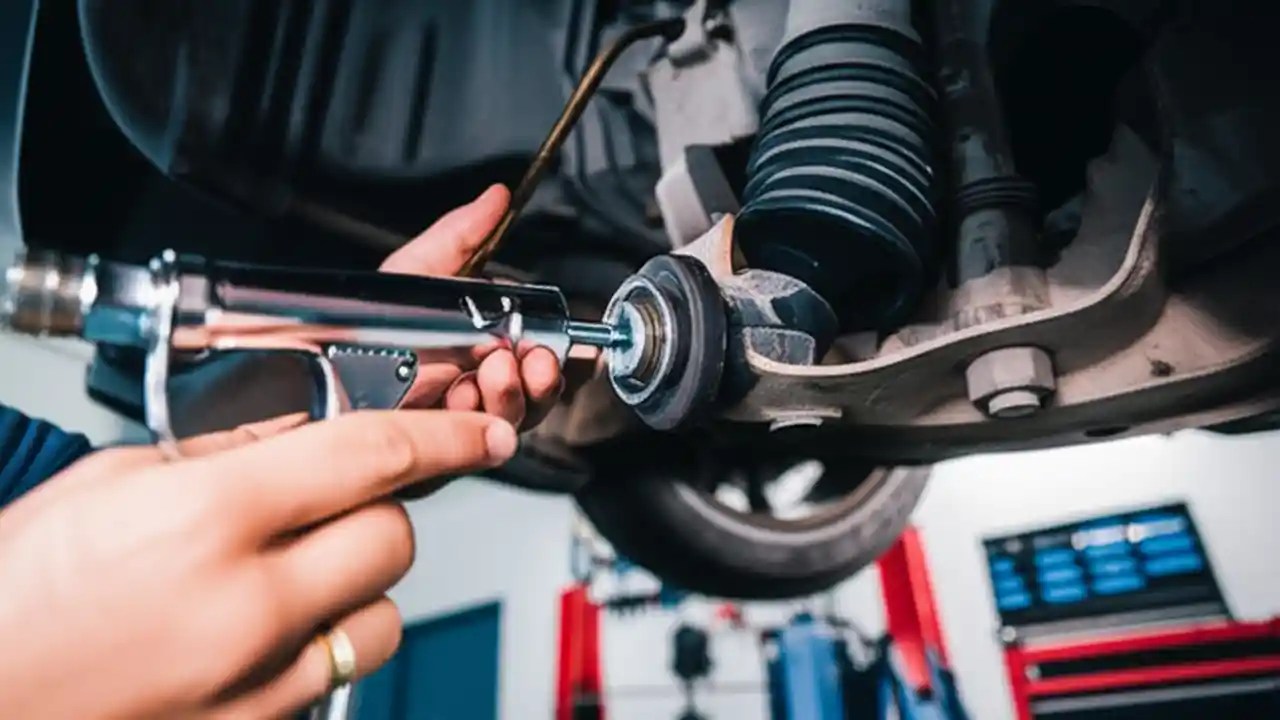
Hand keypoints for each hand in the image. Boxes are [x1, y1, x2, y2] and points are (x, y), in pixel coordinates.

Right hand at [0, 409, 518, 718]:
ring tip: (287, 576)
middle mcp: (246, 609)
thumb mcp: (114, 484)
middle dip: (383, 509)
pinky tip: (259, 631)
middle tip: (333, 502)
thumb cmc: (17, 596)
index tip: (479, 434)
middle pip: (395, 539)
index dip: (444, 438)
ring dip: (357, 586)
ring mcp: (257, 686)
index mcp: (207, 522)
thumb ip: (230, 458)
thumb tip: (311, 434)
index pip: (372, 458)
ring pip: (383, 616)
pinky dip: (320, 645)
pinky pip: (336, 677)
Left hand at [380, 185, 561, 429]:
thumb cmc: (362, 326)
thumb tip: (496, 198)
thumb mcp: (415, 274)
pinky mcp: (441, 452)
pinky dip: (478, 420)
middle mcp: (478, 388)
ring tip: (498, 371)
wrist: (318, 373)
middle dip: (543, 378)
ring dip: (515, 395)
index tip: (566, 343)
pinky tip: (462, 395)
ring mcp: (461, 422)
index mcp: (483, 348)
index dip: (560, 353)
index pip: (541, 356)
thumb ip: (460, 237)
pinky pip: (478, 442)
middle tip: (536, 359)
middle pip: (536, 394)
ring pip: (515, 419)